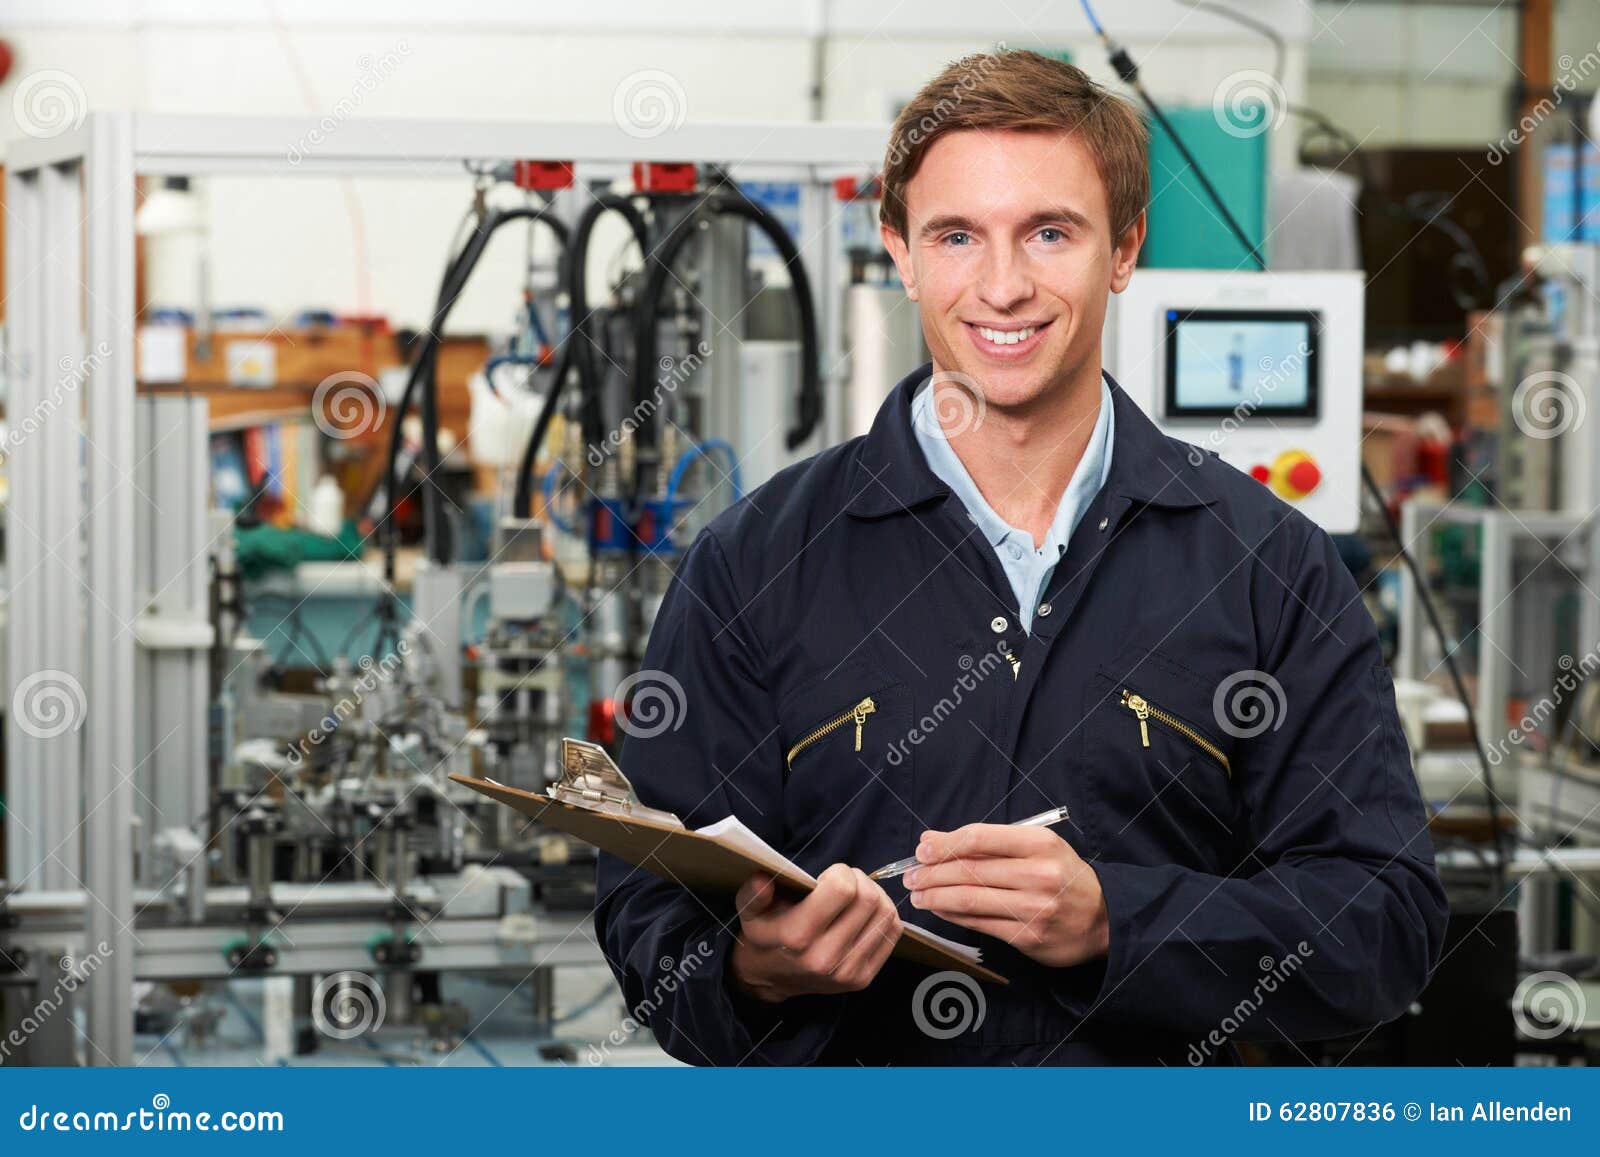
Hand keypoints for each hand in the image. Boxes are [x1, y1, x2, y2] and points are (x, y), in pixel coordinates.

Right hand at [728, 864, 902, 1003]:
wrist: (769, 979)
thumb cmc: (763, 936)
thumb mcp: (749, 911)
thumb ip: (754, 893)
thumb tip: (763, 879)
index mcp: (797, 936)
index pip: (843, 889)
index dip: (839, 872)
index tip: (826, 877)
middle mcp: (825, 957)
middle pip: (870, 899)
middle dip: (859, 880)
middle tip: (843, 882)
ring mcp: (848, 971)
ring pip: (886, 914)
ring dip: (875, 895)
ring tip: (855, 896)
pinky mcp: (863, 978)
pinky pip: (892, 933)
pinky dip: (884, 915)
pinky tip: (864, 913)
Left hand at [903, 823, 1108, 967]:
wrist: (1104, 917)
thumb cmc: (1062, 875)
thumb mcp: (1034, 847)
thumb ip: (986, 843)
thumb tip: (931, 841)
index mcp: (1039, 844)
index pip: (980, 838)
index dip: (945, 844)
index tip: (922, 850)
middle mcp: (1038, 874)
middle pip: (969, 870)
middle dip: (931, 873)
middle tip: (910, 875)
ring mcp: (1033, 908)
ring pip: (969, 898)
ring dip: (934, 896)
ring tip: (917, 894)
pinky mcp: (1027, 936)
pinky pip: (978, 923)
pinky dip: (952, 914)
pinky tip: (939, 909)